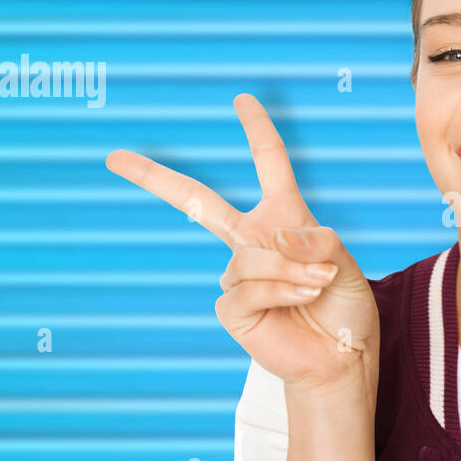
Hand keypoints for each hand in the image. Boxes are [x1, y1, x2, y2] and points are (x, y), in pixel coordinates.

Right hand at [105, 94, 378, 394]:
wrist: (341, 359)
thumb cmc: (345, 308)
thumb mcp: (343, 262)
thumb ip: (314, 239)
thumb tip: (274, 236)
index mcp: (284, 219)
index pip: (269, 165)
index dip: (257, 131)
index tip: (242, 101)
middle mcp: (254, 242)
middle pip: (199, 202)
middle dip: (155, 178)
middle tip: (115, 157)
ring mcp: (239, 274)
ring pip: (250, 257)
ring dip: (290, 271)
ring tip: (316, 285)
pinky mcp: (233, 307)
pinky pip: (246, 288)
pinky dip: (279, 292)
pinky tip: (298, 302)